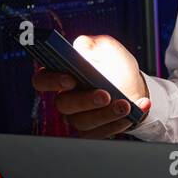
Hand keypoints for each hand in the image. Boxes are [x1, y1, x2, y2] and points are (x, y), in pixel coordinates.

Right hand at [31, 34, 150, 138]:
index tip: (70, 78)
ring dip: (107, 114)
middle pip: (64, 104)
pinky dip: (119, 123)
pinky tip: (135, 111)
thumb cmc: (116, 67)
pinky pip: (101, 133)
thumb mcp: (108, 49)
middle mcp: (67, 99)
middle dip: (85, 100)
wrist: (135, 87)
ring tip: (126, 104)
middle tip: (105, 94)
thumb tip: (82, 46)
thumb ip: (94, 44)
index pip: (42, 80)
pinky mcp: (94, 132)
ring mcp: (79, 117)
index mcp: (62, 75)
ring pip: (84, 122)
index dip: (52, 81)